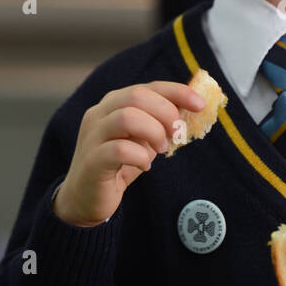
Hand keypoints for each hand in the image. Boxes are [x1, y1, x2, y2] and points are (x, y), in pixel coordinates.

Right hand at [54, 81, 206, 226]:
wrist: (86, 198)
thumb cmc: (119, 164)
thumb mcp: (143, 138)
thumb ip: (160, 122)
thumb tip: (192, 107)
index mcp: (113, 103)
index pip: (147, 87)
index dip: (176, 92)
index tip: (200, 104)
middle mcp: (99, 114)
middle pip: (136, 96)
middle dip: (166, 113)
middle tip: (176, 134)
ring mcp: (92, 136)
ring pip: (127, 117)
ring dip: (153, 132)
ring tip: (160, 149)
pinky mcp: (92, 160)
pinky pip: (120, 150)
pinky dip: (140, 156)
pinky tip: (144, 165)